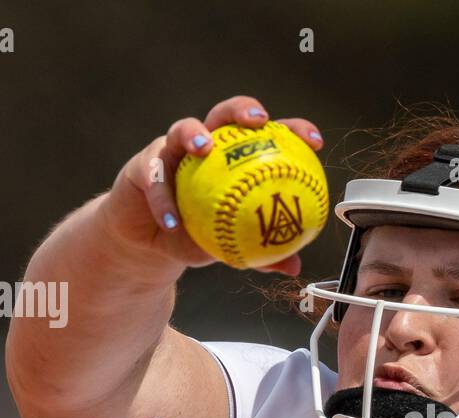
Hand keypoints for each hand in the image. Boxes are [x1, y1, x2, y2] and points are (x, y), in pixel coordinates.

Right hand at [100, 94, 324, 274]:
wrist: (151, 245)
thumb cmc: (197, 235)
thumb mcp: (231, 246)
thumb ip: (262, 254)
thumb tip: (294, 265)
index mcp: (234, 158)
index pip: (268, 136)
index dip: (293, 131)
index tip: (315, 142)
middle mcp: (206, 145)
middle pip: (226, 114)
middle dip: (243, 109)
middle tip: (258, 121)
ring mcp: (172, 151)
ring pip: (182, 129)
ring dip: (194, 134)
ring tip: (204, 149)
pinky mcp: (143, 166)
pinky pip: (153, 178)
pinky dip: (163, 200)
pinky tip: (172, 222)